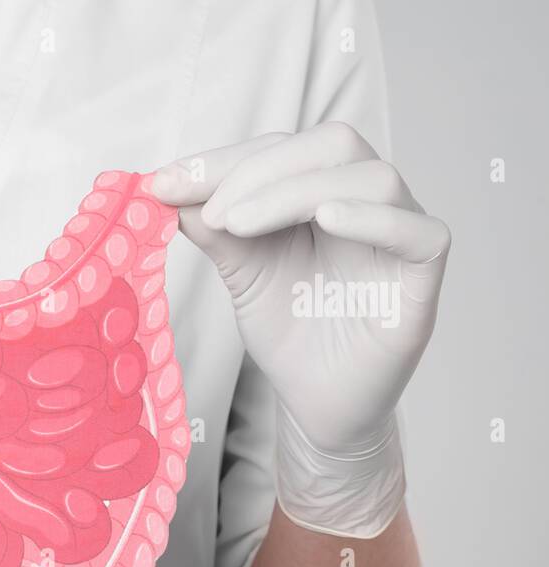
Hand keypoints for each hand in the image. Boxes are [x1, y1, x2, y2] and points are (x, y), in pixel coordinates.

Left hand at [151, 122, 451, 535]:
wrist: (315, 400)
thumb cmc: (288, 330)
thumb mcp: (240, 272)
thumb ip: (216, 228)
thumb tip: (169, 186)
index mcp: (321, 190)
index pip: (281, 148)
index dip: (224, 160)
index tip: (166, 182)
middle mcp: (366, 201)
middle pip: (333, 144)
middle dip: (260, 170)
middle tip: (211, 211)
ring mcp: (399, 235)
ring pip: (373, 178)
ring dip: (296, 191)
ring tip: (240, 225)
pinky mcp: (423, 276)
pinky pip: (418, 231)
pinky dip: (373, 218)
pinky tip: (326, 220)